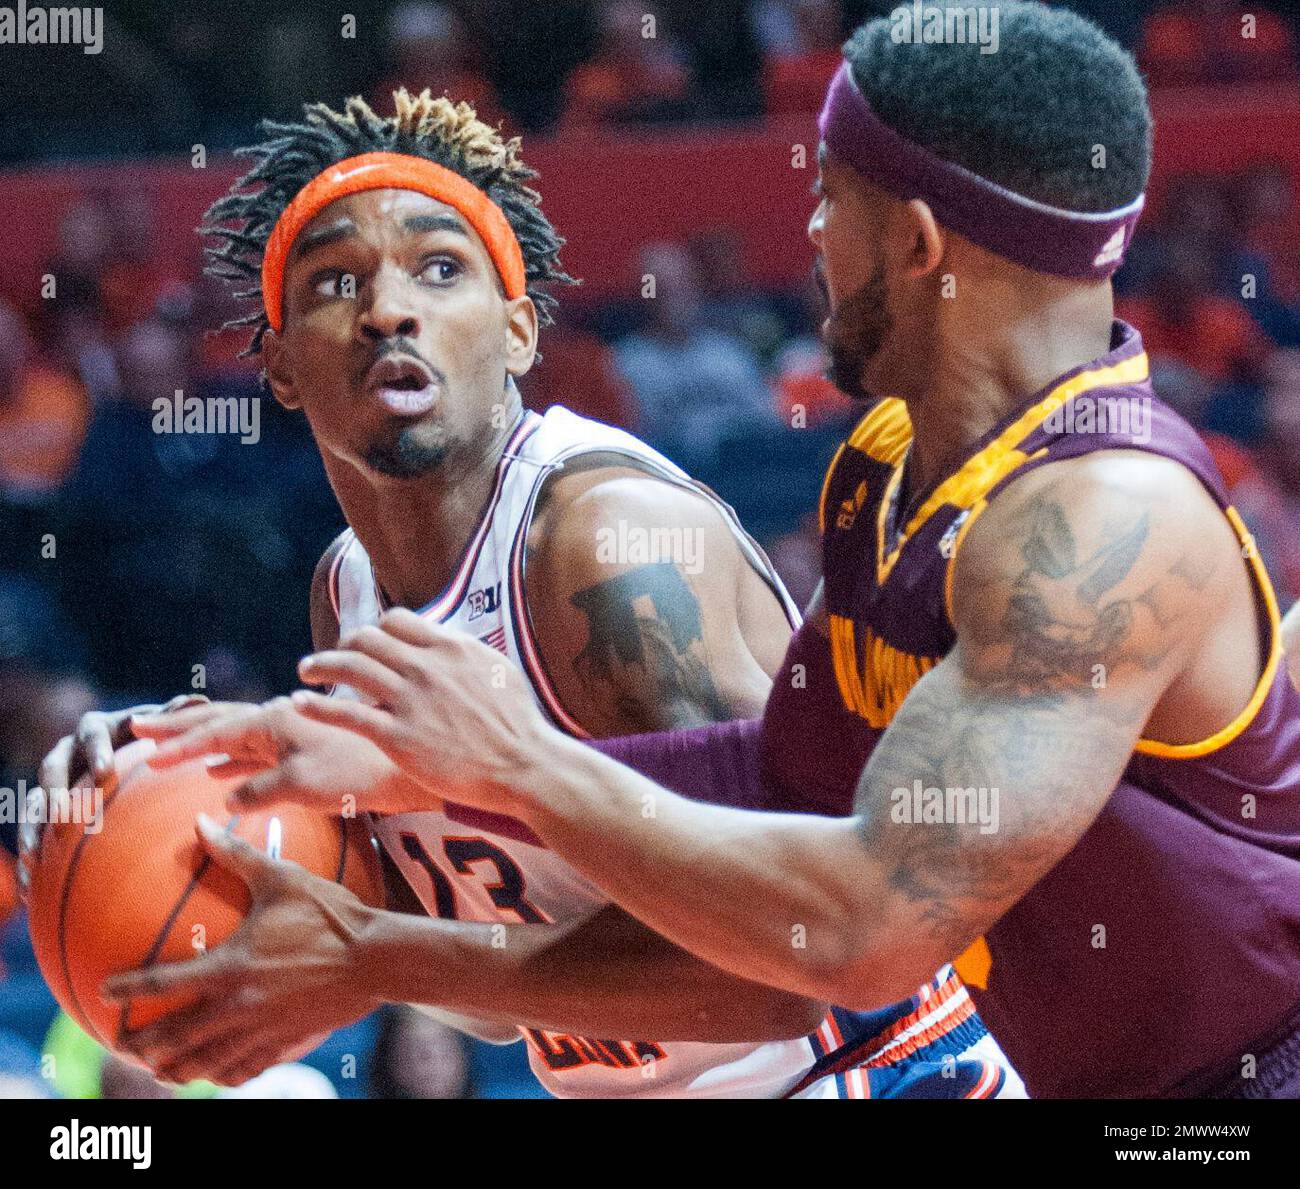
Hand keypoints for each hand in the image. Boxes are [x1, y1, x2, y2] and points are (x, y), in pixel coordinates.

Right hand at [22, 693, 210, 895]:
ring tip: (36, 854)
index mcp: (100, 727)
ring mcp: (57, 781)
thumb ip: (176, 718)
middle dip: (55, 788)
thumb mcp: (166, 729)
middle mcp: (70, 751)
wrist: (134, 761)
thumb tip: (199, 698)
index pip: (93, 732)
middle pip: (53, 764)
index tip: (106, 771)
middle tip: (62, 812)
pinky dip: (32, 858)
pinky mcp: (47, 810)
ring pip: (33, 800)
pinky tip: (36, 890)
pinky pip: (33, 833)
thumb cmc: (156, 742)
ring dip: (33, 825)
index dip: (97, 750)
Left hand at [101, 813, 378, 1086]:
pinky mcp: (285, 1043)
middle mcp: (237, 1006)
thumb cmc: (330, 915)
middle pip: (175, 1039)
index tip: (104, 992)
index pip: (163, 982)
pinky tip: (219, 1074)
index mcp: (229, 967)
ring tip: (163, 1071)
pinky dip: (224, 1075)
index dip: (127, 989)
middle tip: (125, 1048)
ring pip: (205, 1064)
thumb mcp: (283, 878)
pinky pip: (244, 1070)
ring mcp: (260, 1030)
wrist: (377, 959)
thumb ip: (237, 854)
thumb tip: (201, 823)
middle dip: (144, 1047)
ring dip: (178, 1070)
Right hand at [140, 695, 434, 815]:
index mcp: (274, 720)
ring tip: (163, 746)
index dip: (179, 745)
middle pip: (218, 720)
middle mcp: (278, 719)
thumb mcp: (301, 784)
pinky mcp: (301, 751)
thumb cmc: (354, 775)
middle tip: (136, 728)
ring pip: (234, 733)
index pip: (215, 730)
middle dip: (177, 727)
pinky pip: (254, 751)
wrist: (400, 771)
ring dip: (198, 740)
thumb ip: (259, 790)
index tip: (144, 756)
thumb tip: (225, 798)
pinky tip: (214, 771)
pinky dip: (228, 758)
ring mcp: (290, 734)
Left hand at [292, 608, 555, 817]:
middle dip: (342, 644)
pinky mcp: (397, 736)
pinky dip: (317, 704)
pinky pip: (345, 713)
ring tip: (306, 671)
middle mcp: (425, 667)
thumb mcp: (496, 670)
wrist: (523, 764)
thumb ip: (464, 652)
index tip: (368, 644)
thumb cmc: (517, 722)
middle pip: (366, 639)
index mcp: (449, 647)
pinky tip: (299, 702)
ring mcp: (409, 701)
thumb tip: (444, 641)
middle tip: (331, 658)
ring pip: (349, 667)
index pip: (395, 620)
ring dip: (319, 665)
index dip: (375, 630)